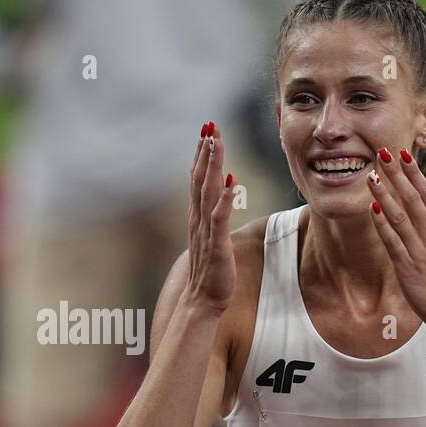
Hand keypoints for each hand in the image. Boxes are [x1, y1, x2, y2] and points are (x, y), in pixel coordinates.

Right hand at [184, 121, 238, 313]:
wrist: (201, 301)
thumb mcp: (212, 237)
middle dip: (205, 151)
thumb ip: (215, 214)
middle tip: (209, 125)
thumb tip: (223, 189)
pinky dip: (222, 199)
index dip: (201, 154)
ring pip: (206, 192)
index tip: (207, 131)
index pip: (197, 179)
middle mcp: (198, 220)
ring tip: (215, 143)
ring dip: (211, 166)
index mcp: (197, 217)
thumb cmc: (210, 271)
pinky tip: (229, 181)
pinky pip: (219, 218)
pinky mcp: (216, 245)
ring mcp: (206, 232)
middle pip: (199, 179)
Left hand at [368, 146, 425, 338]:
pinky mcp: (409, 267)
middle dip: (397, 175)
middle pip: (413, 198)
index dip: (414, 173)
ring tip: (371, 176)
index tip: (402, 153)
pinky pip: (394, 242)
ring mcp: (422, 250)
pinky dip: (383, 225)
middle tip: (382, 153)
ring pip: (401, 216)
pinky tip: (372, 210)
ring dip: (386, 195)